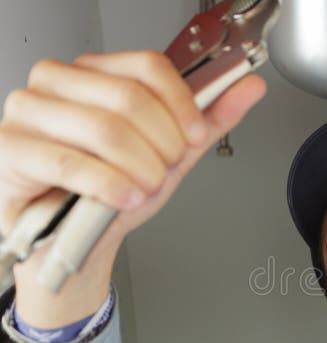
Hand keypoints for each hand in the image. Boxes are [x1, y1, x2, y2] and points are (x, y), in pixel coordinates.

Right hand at [0, 51, 265, 326]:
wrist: (74, 238)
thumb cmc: (112, 190)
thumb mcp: (169, 154)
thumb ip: (208, 120)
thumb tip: (248, 88)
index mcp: (96, 74)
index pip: (147, 66)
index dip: (182, 103)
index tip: (193, 134)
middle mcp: (58, 84)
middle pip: (131, 98)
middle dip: (162, 146)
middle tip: (161, 172)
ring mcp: (29, 112)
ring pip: (106, 130)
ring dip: (140, 170)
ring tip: (141, 189)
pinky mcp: (11, 148)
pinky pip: (71, 162)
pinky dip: (109, 185)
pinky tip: (122, 198)